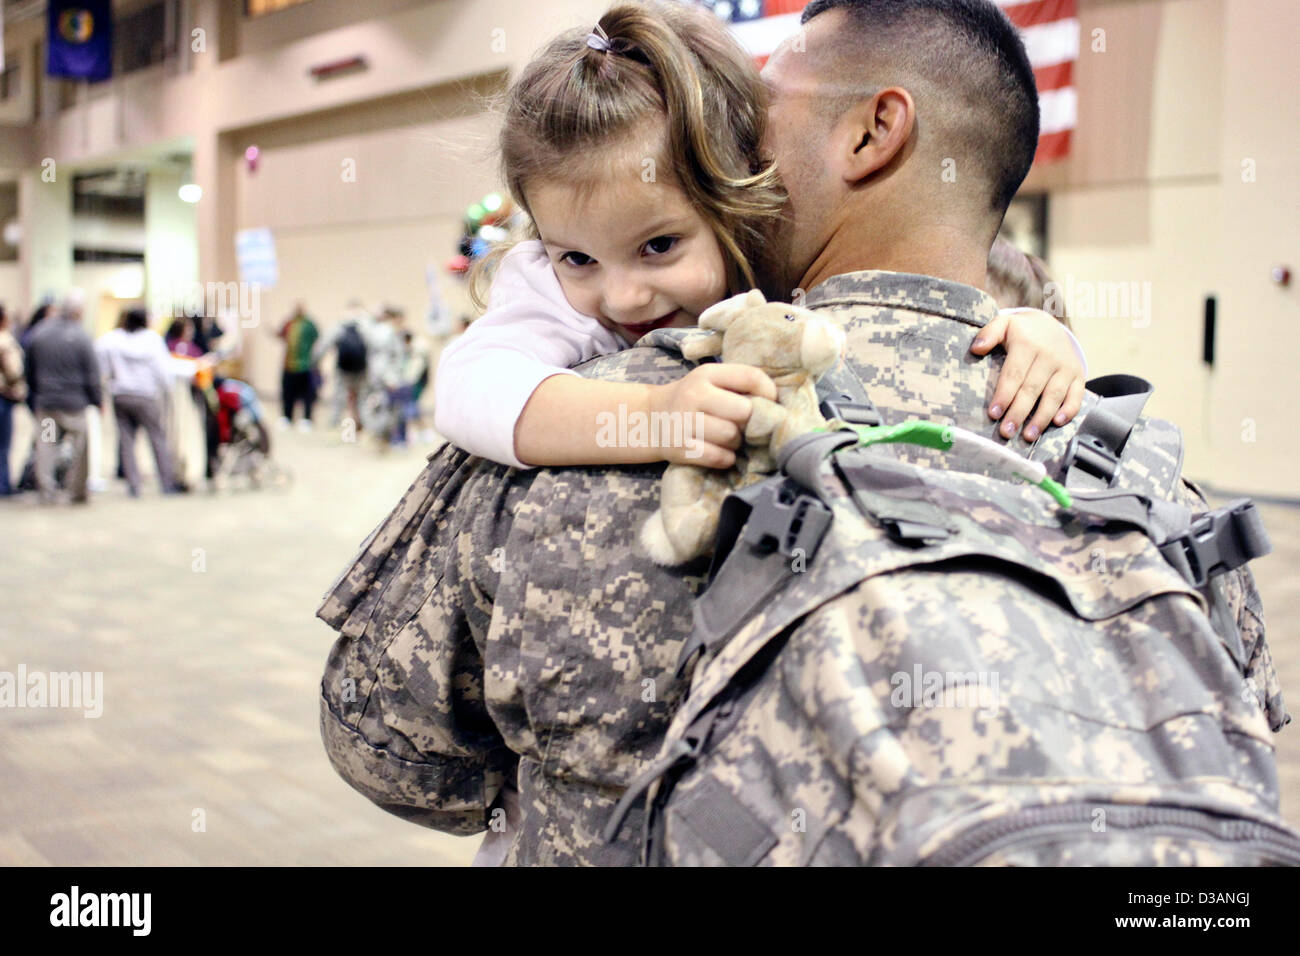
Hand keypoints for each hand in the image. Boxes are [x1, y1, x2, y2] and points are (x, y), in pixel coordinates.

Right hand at [650, 363, 776, 467]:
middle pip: (744, 411)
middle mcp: (694, 395)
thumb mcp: (709, 382)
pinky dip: (725, 458)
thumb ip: (738, 385)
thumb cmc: (692, 401)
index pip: (751, 377)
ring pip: (732, 436)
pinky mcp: (679, 448)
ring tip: (727, 439)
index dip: (768, 393)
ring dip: (736, 442)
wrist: (650, 419)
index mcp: (706, 374)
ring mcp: (684, 422)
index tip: (770, 404)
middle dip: (749, 422)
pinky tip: (720, 453)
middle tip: (743, 426)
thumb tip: (776, 404)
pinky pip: (718, 457)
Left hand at [971, 308, 1084, 441]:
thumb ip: (989, 333)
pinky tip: (1057, 423)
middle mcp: (1049, 356)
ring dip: (1041, 418)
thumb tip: (976, 348)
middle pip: (1032, 389)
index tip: (993, 413)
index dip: (1004, 395)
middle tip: (1006, 432)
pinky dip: (1069, 410)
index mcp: (1028, 344)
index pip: (1014, 374)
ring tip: (1027, 435)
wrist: (1051, 326)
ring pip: (1054, 395)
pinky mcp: (1078, 375)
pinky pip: (1076, 395)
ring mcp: (1066, 366)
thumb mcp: (1004, 325)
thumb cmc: (1021, 332)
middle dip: (1018, 413)